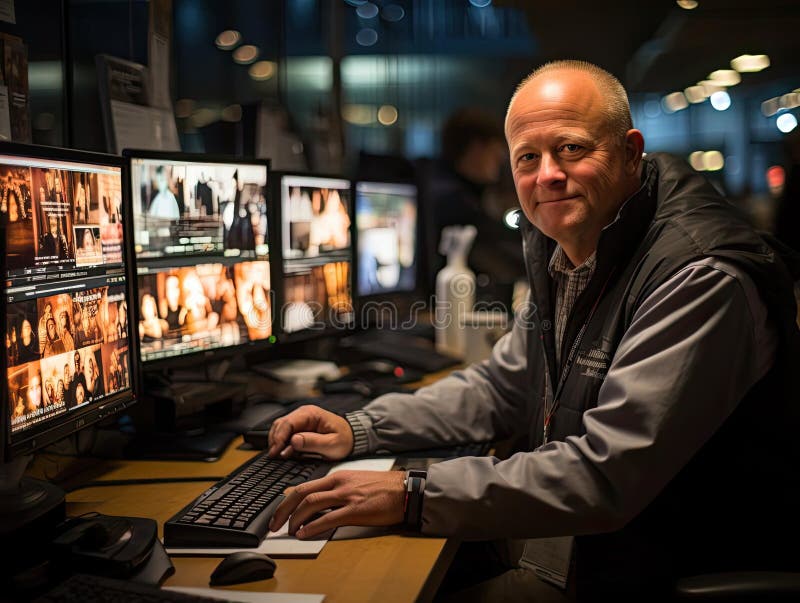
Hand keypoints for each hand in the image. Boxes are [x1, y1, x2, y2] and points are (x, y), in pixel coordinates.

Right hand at [267, 405, 353, 459]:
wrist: (352, 438)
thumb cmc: (344, 439)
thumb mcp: (332, 444)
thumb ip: (313, 442)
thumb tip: (293, 441)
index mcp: (311, 413)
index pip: (288, 423)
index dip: (279, 438)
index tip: (276, 452)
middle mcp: (303, 414)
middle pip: (280, 425)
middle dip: (275, 440)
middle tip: (274, 456)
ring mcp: (300, 421)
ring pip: (280, 429)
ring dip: (277, 442)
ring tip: (278, 455)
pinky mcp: (299, 429)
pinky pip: (285, 434)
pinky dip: (281, 443)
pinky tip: (284, 453)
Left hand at [269, 470, 405, 538]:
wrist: (404, 490)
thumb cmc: (383, 488)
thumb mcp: (355, 482)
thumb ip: (336, 489)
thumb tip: (317, 502)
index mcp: (338, 477)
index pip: (305, 486)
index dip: (288, 500)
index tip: (279, 512)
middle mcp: (339, 483)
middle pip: (302, 493)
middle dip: (284, 509)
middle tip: (275, 524)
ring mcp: (347, 496)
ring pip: (311, 504)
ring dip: (295, 518)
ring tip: (288, 530)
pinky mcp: (356, 510)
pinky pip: (328, 518)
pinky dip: (313, 526)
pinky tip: (304, 533)